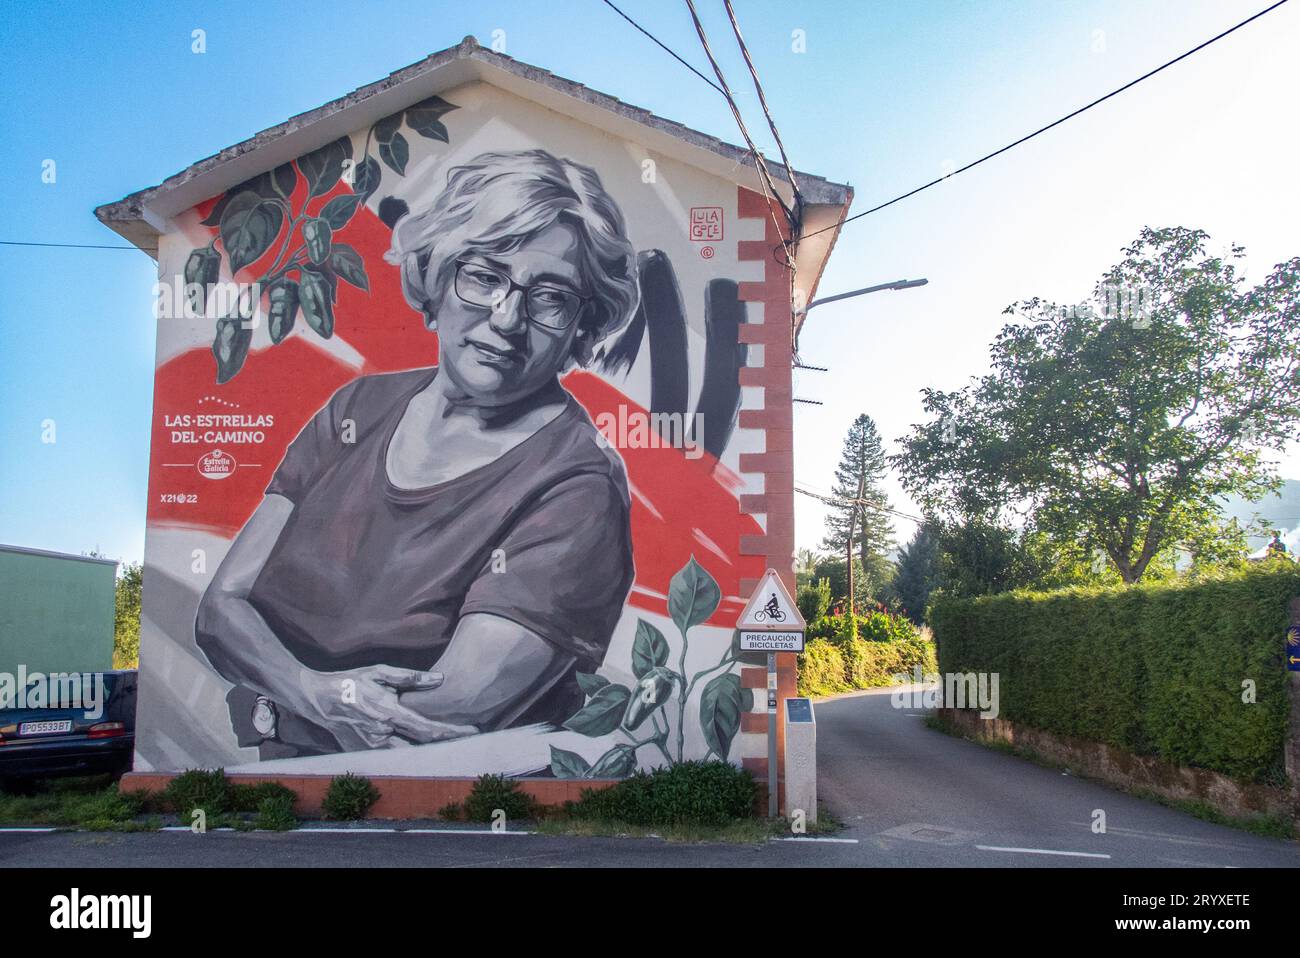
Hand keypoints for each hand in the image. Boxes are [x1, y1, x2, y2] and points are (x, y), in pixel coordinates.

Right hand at [298, 665, 472, 749]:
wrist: (317, 699)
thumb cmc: (350, 682)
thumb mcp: (379, 673)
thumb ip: (410, 678)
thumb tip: (439, 679)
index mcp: (389, 714)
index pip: (428, 729)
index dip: (452, 733)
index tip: (472, 731)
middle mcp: (382, 735)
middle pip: (422, 747)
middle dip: (446, 744)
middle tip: (468, 738)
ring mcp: (371, 747)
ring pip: (408, 755)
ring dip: (429, 751)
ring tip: (450, 743)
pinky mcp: (363, 752)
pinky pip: (391, 756)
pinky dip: (408, 752)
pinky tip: (421, 746)